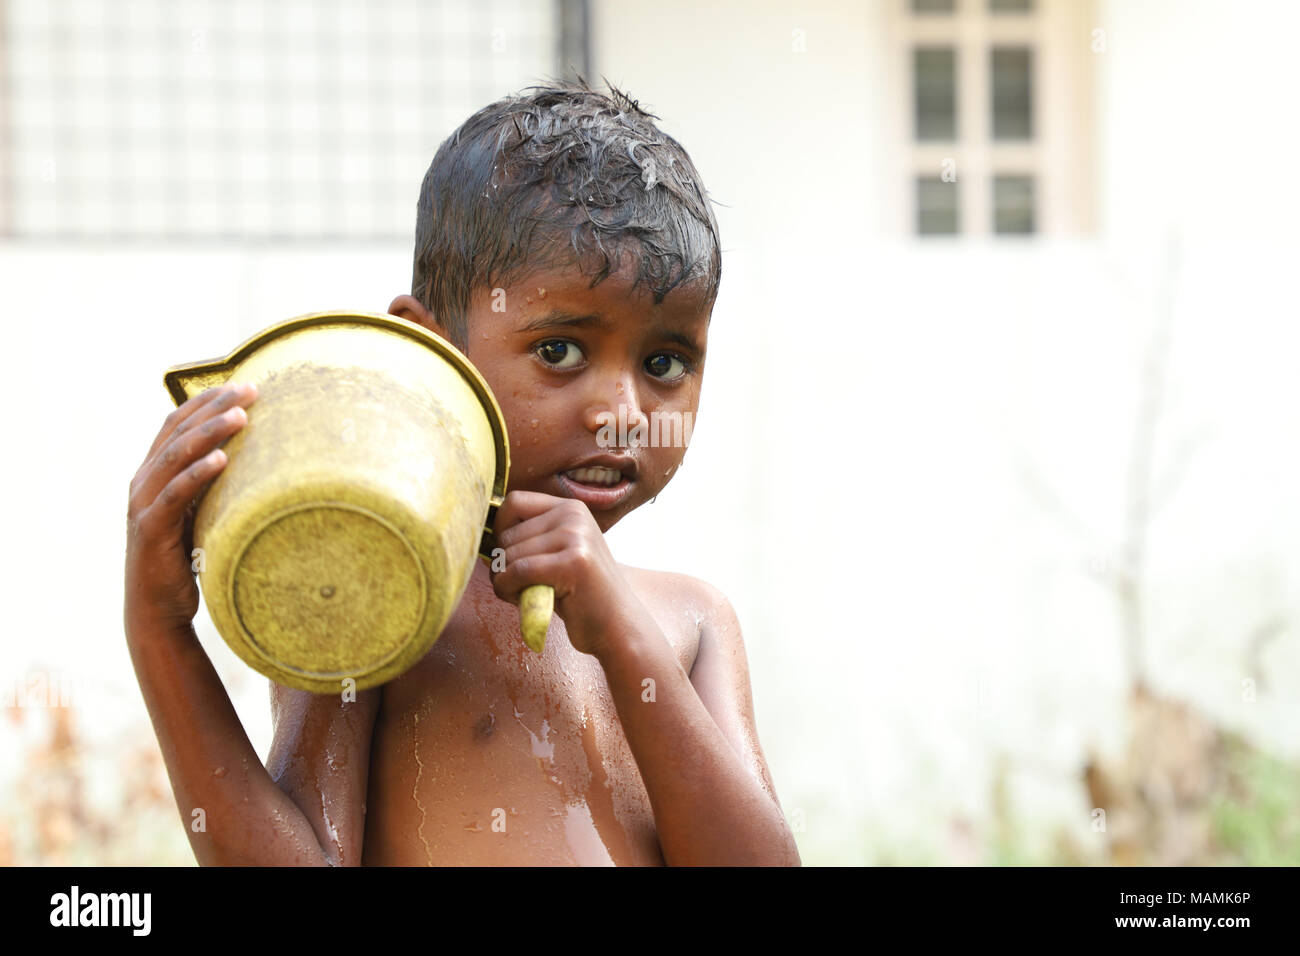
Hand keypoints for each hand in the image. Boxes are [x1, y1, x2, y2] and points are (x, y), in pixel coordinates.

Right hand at [125, 383, 257, 634]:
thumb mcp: (201, 513)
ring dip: (209, 432)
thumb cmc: (185, 558)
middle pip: (178, 432)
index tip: (243, 383)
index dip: (207, 401)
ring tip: (240, 416)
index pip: (178, 424)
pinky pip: (175, 495)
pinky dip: (197, 474)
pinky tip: (222, 459)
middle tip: (251, 390)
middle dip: (214, 407)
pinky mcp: (151, 530)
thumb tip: (258, 462)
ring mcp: (144, 504)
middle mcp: (143, 482)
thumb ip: (213, 486)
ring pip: (176, 456)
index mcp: (153, 473)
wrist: (158, 609)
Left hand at [488, 491, 637, 656]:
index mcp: (570, 508)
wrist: (617, 625)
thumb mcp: (560, 552)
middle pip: (507, 533)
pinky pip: (517, 572)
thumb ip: (532, 537)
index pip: (514, 502)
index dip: (499, 529)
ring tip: (524, 594)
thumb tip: (481, 532)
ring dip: (504, 581)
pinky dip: (507, 590)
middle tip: (517, 586)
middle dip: (502, 564)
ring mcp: (576, 537)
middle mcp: (574, 515)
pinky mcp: (573, 563)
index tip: (505, 556)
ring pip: (509, 555)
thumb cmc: (579, 594)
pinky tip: (521, 601)